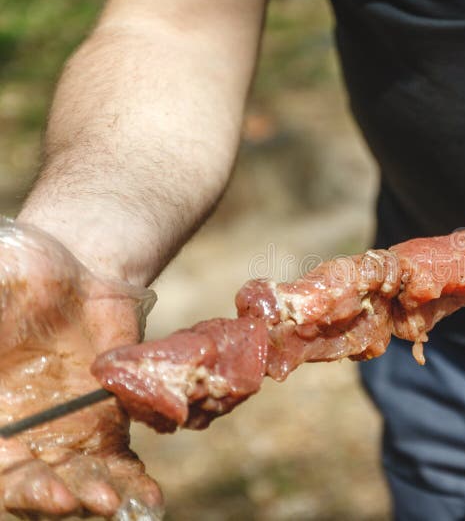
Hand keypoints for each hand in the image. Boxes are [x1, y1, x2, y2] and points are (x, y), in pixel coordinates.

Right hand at [0, 220, 162, 517]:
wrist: (73, 270)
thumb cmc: (13, 279)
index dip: (13, 486)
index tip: (43, 490)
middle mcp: (18, 433)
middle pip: (27, 483)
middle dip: (50, 497)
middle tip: (77, 499)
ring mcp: (62, 433)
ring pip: (75, 479)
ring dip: (93, 494)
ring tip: (110, 500)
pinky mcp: (105, 424)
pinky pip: (116, 462)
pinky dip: (131, 482)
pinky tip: (146, 498)